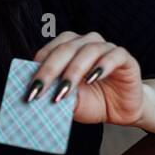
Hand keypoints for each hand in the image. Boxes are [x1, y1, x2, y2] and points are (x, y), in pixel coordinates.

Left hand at [29, 31, 144, 125]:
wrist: (120, 111)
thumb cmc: (92, 102)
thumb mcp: (70, 103)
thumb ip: (56, 96)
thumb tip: (37, 98)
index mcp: (67, 49)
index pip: (49, 52)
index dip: (37, 70)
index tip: (29, 90)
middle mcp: (85, 43)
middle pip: (65, 49)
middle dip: (50, 71)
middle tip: (39, 91)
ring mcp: (106, 48)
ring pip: (88, 50)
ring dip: (74, 71)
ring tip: (64, 91)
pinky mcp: (124, 58)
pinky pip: (114, 56)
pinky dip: (102, 65)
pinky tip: (93, 79)